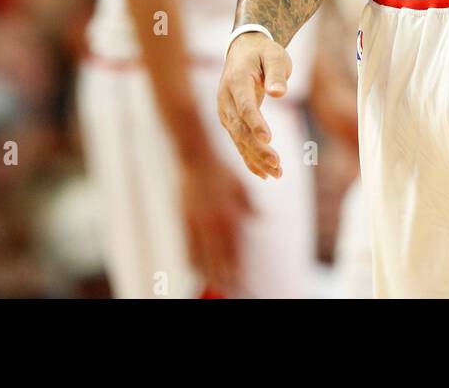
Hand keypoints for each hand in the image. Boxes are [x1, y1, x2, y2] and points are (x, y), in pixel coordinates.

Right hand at [177, 148, 252, 294]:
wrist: (197, 158)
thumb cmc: (222, 171)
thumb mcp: (242, 184)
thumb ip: (251, 204)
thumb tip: (264, 218)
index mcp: (227, 217)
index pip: (233, 252)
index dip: (236, 271)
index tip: (242, 284)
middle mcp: (211, 224)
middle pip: (216, 261)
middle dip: (223, 279)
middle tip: (230, 291)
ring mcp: (195, 223)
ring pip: (199, 258)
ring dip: (207, 274)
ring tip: (214, 285)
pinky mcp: (184, 220)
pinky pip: (187, 247)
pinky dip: (193, 261)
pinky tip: (196, 268)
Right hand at [218, 32, 291, 179]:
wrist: (244, 50)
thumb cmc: (263, 52)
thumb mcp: (275, 55)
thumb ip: (277, 73)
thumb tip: (279, 93)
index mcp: (236, 80)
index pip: (245, 105)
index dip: (255, 122)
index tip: (268, 138)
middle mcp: (226, 99)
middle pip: (240, 128)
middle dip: (257, 148)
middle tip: (277, 164)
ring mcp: (226, 112)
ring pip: (239, 140)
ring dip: (256, 159)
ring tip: (277, 174)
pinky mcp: (231, 121)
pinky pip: (239, 143)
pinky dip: (251, 159)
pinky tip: (265, 175)